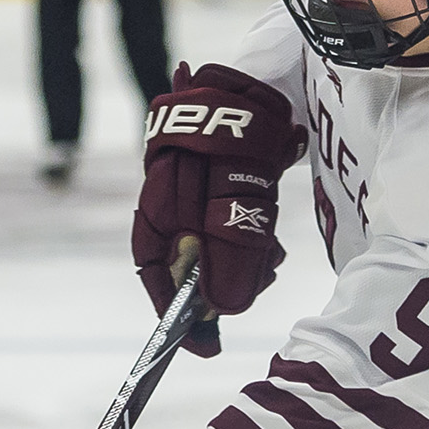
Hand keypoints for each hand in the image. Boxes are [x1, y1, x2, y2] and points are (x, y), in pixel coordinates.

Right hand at [133, 63, 305, 354]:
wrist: (257, 83)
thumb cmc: (231, 146)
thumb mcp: (228, 213)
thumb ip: (225, 263)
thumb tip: (221, 312)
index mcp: (157, 212)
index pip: (155, 275)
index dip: (174, 314)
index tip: (200, 344)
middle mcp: (173, 208)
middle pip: (193, 266)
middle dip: (225, 286)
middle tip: (255, 288)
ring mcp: (201, 195)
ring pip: (220, 247)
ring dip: (248, 260)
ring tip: (271, 254)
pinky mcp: (229, 183)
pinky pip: (238, 225)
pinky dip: (255, 237)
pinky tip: (273, 236)